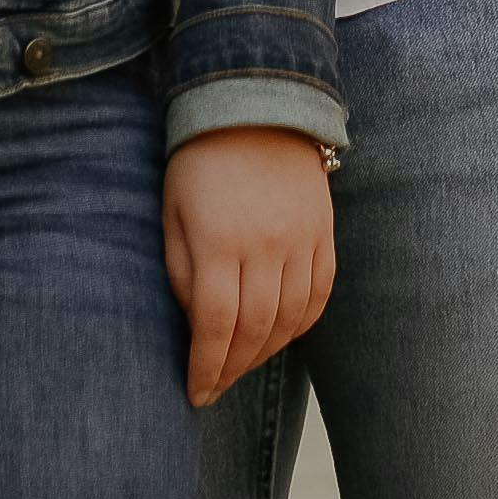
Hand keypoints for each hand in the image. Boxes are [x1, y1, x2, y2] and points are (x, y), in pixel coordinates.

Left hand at [160, 128, 333, 406]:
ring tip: (243, 364)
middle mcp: (265, 245)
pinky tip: (281, 335)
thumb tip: (199, 327)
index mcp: (219, 241)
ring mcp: (301, 239)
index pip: (215, 326)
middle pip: (254, 329)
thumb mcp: (173, 214)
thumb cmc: (200, 163)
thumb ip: (183, 274)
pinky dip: (301, 324)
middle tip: (216, 385)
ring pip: (290, 319)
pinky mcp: (325, 232)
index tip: (195, 393)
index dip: (206, 368)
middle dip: (232, 368)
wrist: (256, 105)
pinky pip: (320, 294)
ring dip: (266, 352)